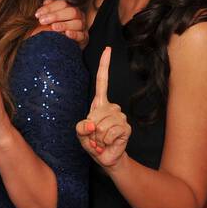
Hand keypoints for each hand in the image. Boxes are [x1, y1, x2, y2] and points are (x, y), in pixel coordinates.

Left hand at [36, 0, 87, 46]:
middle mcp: (78, 16)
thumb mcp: (49, 18)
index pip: (62, 3)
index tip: (37, 14)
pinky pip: (81, 35)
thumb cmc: (53, 29)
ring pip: (77, 23)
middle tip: (42, 21)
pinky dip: (74, 34)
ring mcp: (82, 26)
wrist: (61, 45)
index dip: (50, 8)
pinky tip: (66, 34)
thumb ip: (49, 9)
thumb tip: (46, 2)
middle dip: (56, 15)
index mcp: (70, 8)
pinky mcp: (84, 38)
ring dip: (64, 24)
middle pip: (71, 11)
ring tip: (53, 27)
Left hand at [75, 46, 130, 167]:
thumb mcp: (81, 134)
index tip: (107, 49)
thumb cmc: (93, 143)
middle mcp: (112, 107)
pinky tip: (108, 143)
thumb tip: (91, 124)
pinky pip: (110, 132)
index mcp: (99, 104)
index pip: (102, 81)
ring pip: (101, 125)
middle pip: (95, 113)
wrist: (106, 158)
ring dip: (97, 137)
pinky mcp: (126, 127)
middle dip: (90, 129)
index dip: (104, 65)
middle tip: (95, 136)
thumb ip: (81, 128)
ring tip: (101, 140)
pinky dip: (105, 141)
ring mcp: (120, 116)